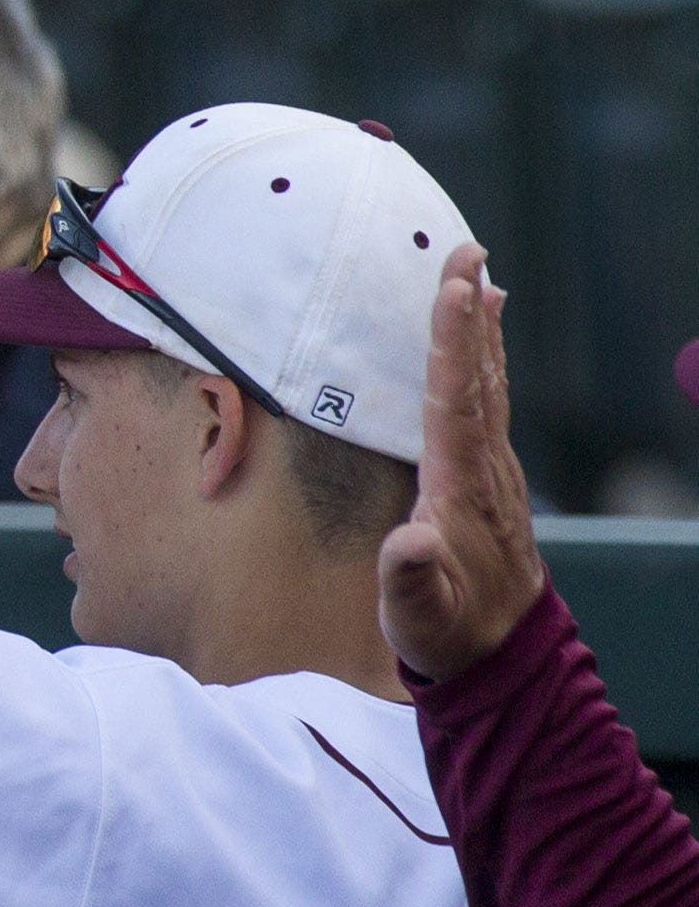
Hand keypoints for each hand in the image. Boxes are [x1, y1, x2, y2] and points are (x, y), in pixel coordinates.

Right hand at [378, 242, 546, 680]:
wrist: (498, 653)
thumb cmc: (446, 630)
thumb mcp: (417, 612)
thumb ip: (410, 575)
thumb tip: (408, 542)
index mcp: (460, 486)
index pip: (454, 400)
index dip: (451, 342)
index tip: (453, 289)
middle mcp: (483, 467)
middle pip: (475, 375)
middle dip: (468, 313)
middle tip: (467, 253)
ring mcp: (491, 469)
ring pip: (485, 383)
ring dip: (480, 328)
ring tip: (479, 276)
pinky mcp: (487, 475)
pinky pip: (485, 401)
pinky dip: (484, 360)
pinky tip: (485, 341)